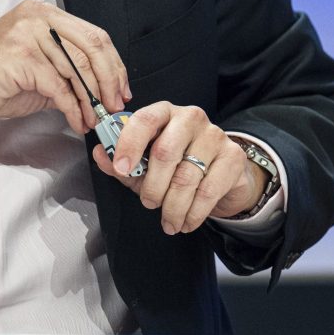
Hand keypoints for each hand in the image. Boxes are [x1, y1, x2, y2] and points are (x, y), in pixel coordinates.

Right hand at [0, 0, 130, 134]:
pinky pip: (60, 87)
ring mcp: (29, 35)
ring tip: (94, 119)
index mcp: (43, 14)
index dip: (113, 64)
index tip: (121, 88)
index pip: (92, 34)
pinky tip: (76, 121)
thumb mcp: (35, 69)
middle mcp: (38, 17)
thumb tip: (99, 90)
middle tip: (115, 106)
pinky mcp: (22, 58)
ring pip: (78, 69)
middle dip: (109, 81)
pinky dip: (74, 109)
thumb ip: (65, 70)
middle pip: (92, 47)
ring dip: (92, 101)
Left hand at [91, 101, 262, 233]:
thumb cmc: (178, 166)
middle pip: (165, 152)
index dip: (129, 143)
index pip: (144, 119)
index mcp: (164, 112)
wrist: (223, 175)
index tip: (121, 168)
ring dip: (172, 207)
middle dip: (152, 186)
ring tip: (168, 222)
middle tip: (148, 203)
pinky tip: (186, 222)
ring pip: (186, 177)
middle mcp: (190, 117)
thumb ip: (120, 160)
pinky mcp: (233, 157)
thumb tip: (100, 154)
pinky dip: (193, 214)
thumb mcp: (145, 164)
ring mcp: (214, 135)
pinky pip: (208, 191)